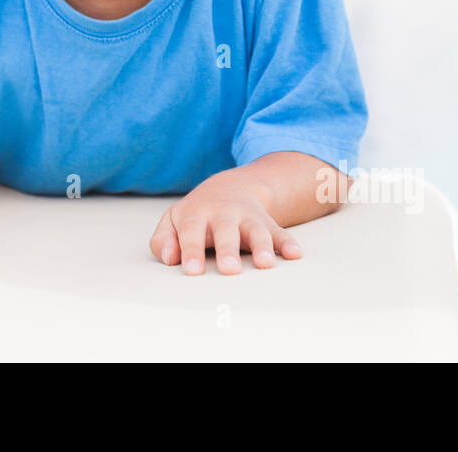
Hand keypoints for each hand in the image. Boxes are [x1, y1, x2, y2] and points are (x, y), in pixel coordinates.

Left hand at [149, 171, 301, 275]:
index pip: (192, 232)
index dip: (192, 251)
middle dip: (228, 250)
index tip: (193, 271)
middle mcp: (223, 214)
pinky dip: (288, 243)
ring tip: (265, 264)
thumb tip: (168, 258)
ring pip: (256, 230)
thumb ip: (163, 241)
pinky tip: (294, 254)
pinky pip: (280, 232)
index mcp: (197, 214)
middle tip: (229, 270)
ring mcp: (247, 217)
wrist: (231, 187)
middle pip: (226, 231)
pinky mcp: (267, 223)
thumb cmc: (197, 213)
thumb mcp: (173, 221)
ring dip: (262, 246)